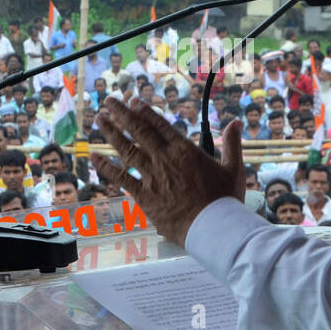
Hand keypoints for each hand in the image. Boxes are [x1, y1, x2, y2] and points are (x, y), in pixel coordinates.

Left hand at [91, 97, 244, 243]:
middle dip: (122, 114)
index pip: (160, 125)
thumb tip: (237, 122)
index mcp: (185, 150)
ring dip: (111, 133)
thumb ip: (232, 143)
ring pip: (126, 150)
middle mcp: (165, 159)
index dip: (144, 111)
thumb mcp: (234, 168)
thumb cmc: (225, 200)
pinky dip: (105, 166)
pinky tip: (93, 156)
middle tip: (109, 102)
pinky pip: (120, 178)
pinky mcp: (144, 196)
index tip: (133, 102)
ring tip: (99, 120)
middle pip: (138, 131)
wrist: (213, 227)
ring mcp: (152, 177)